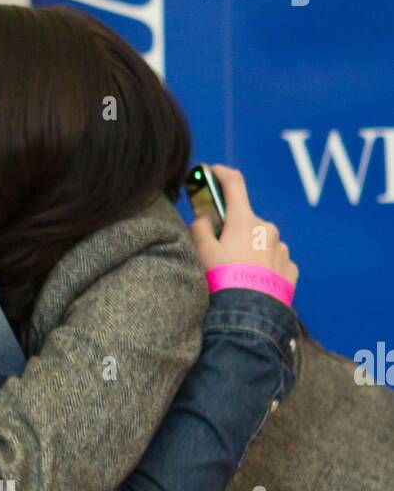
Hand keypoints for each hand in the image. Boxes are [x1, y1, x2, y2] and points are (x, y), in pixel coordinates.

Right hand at [189, 165, 298, 292]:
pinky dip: (263, 268)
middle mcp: (267, 229)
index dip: (221, 173)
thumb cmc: (223, 284)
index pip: (234, 183)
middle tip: (219, 252)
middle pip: (246, 221)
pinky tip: (253, 284)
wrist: (249, 318)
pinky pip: (274, 261)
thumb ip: (200, 229)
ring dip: (249, 251)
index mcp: (245, 221)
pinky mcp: (290, 268)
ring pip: (261, 242)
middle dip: (233, 231)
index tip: (212, 172)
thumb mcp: (203, 254)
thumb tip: (204, 219)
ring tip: (237, 276)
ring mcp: (281, 249)